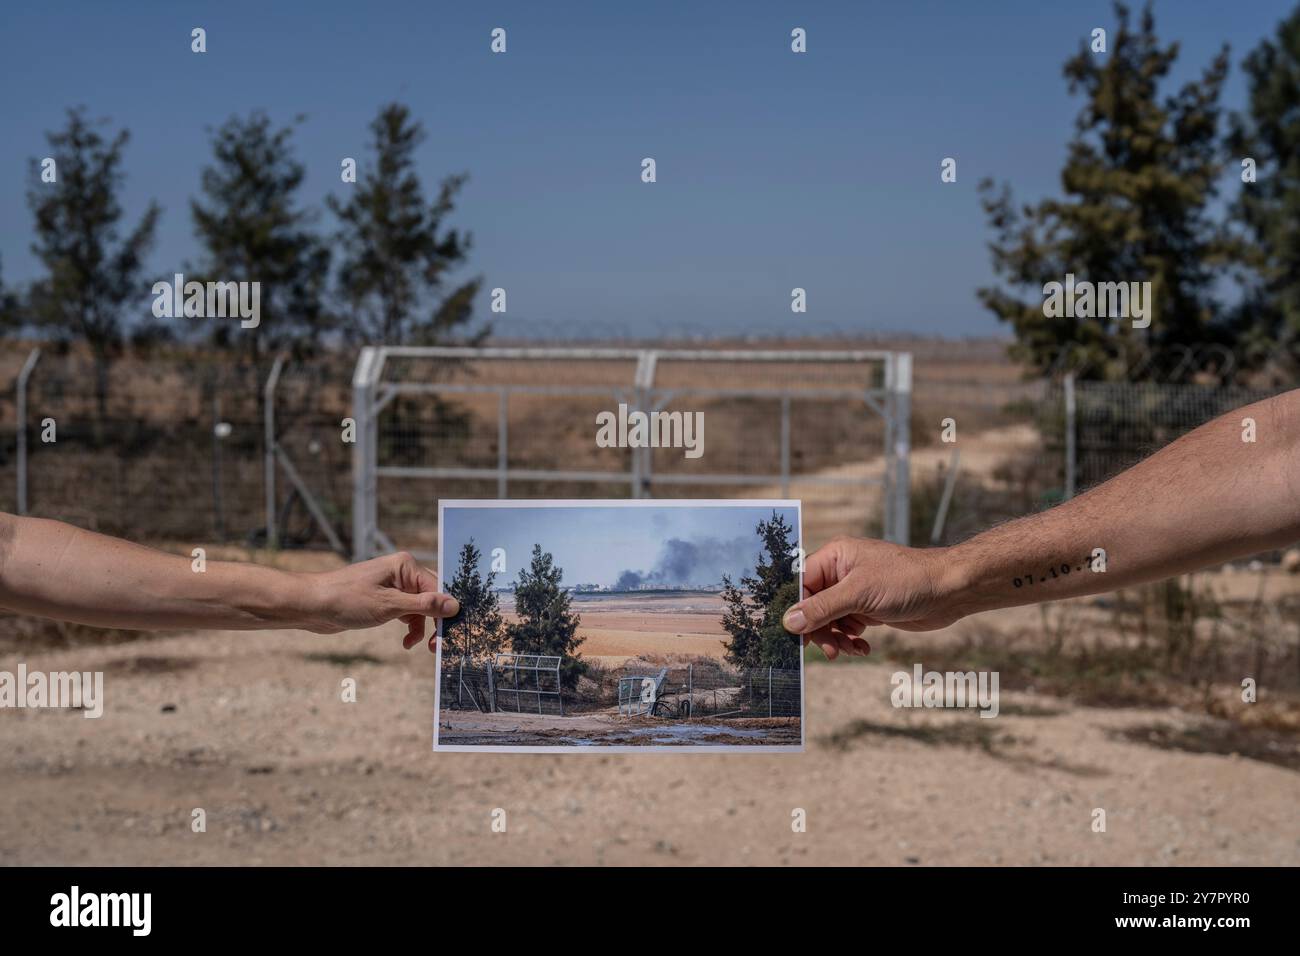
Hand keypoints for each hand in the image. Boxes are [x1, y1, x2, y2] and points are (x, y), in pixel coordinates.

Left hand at [306, 551, 459, 650]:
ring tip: (416, 645)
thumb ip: (424, 605)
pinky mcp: (384, 600)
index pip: (438, 588)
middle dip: (436, 621)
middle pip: (432, 597)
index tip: (451, 633)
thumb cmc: (347, 599)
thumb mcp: (389, 605)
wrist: (312, 606)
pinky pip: (407, 613)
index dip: (445, 611)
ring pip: (420, 608)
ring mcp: (393, 586)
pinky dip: (409, 627)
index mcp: (405, 566)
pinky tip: (406, 641)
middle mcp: (402, 573)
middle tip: (437, 645)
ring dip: (421, 627)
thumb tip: (454, 604)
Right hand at [781, 537, 959, 659]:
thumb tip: (789, 621)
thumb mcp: (858, 594)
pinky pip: (846, 627)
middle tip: (829, 650)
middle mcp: (841, 572)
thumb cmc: (905, 580)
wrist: (947, 591)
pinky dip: (850, 640)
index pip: (801, 583)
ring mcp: (855, 591)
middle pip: (813, 605)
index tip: (795, 634)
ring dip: (836, 638)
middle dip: (820, 630)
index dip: (797, 609)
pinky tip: (862, 647)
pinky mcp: (867, 608)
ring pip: (830, 620)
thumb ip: (822, 608)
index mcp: (834, 557)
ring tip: (849, 650)